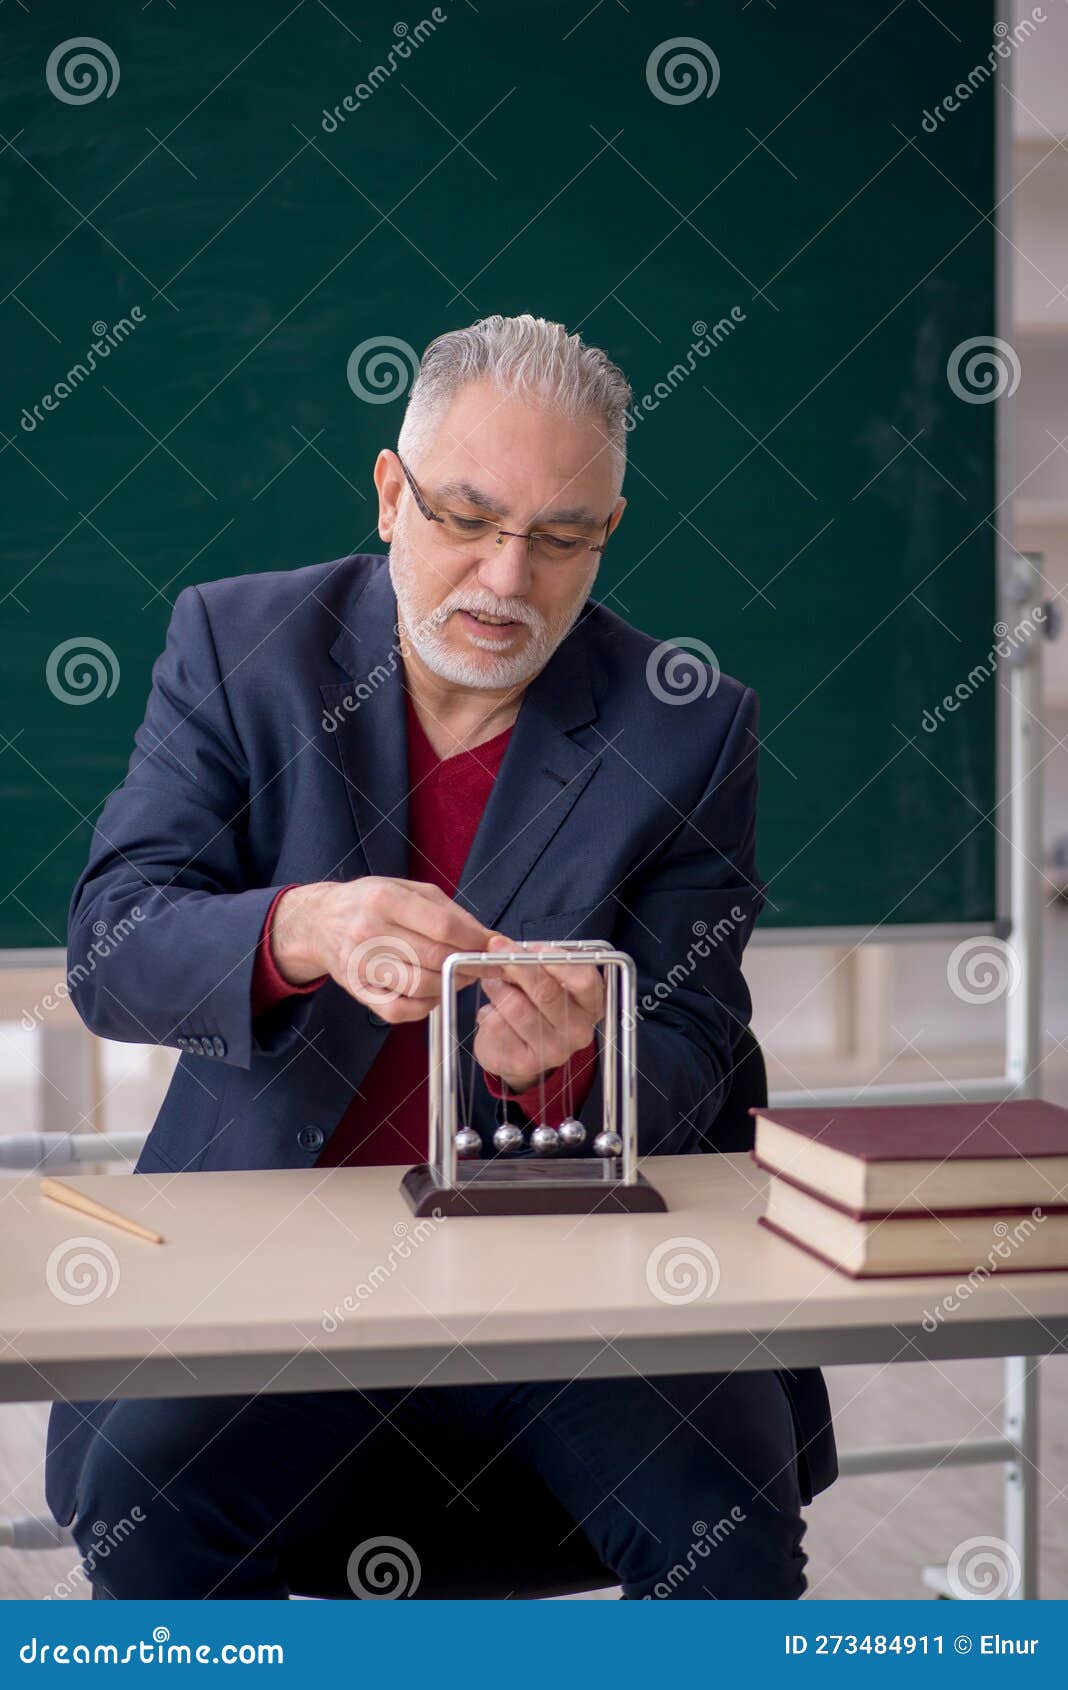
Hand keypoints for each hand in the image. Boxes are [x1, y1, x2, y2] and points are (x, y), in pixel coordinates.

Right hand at [269, 878, 503, 1023]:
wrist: (319, 921)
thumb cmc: (370, 902)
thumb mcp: (408, 889)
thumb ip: (449, 912)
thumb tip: (487, 937)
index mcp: (385, 899)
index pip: (443, 927)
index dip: (475, 941)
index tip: (495, 947)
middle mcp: (369, 931)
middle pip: (435, 958)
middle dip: (469, 965)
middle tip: (484, 966)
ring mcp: (361, 964)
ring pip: (420, 986)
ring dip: (449, 986)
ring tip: (459, 976)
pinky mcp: (357, 990)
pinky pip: (399, 1011)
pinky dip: (424, 1006)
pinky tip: (433, 992)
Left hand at [472, 934, 604, 1091]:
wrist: (520, 1052)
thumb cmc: (536, 1006)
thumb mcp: (548, 980)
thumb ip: (540, 963)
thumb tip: (517, 949)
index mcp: (591, 1006)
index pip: (583, 979)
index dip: (555, 958)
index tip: (531, 946)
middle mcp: (578, 1031)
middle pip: (547, 992)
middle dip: (518, 965)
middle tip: (497, 948)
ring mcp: (554, 1051)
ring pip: (517, 1007)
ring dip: (497, 988)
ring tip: (492, 982)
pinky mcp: (524, 1063)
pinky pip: (498, 1026)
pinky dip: (487, 1012)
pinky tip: (492, 1012)